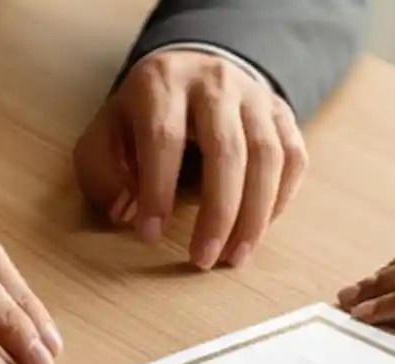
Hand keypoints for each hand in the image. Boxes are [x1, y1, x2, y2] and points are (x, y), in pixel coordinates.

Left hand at [73, 50, 307, 268]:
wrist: (194, 70)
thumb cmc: (145, 115)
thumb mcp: (106, 133)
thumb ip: (102, 171)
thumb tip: (126, 213)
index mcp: (163, 82)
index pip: (163, 137)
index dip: (157, 190)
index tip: (149, 236)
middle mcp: (216, 82)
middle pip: (227, 150)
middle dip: (217, 214)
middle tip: (202, 260)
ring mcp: (256, 96)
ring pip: (267, 157)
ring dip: (253, 216)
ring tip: (234, 257)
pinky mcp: (283, 114)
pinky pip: (292, 160)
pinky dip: (279, 201)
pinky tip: (257, 230)